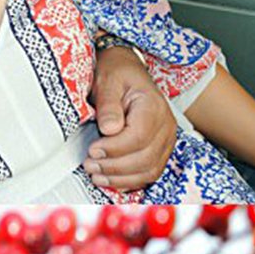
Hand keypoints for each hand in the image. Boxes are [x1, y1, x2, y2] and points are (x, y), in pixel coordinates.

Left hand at [85, 46, 175, 193]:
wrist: (127, 72)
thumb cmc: (117, 75)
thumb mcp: (108, 82)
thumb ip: (109, 105)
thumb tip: (109, 129)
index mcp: (153, 107)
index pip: (139, 137)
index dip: (114, 148)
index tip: (92, 150)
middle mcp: (166, 126)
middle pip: (144, 158)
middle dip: (114, 167)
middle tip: (89, 164)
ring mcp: (165, 140)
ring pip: (149, 170)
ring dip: (120, 178)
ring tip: (95, 175)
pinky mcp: (159, 150)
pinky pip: (149, 173)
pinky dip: (130, 181)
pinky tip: (109, 180)